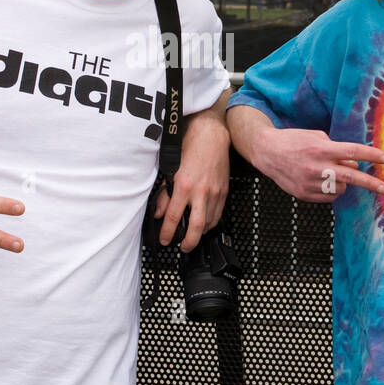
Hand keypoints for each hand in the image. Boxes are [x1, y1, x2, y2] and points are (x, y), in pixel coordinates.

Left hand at [155, 116, 229, 252]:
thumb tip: (160, 212)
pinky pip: (218, 214)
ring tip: (192, 238)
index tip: (165, 239)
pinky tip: (205, 225)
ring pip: (209, 222)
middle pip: (196, 227)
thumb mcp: (170, 169)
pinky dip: (211, 223)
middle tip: (182, 248)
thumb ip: (165, 193)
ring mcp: (214, 192)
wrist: (211, 136)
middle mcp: (200, 191)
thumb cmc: (190, 147)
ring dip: (200, 234)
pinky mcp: (223, 191)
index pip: (174, 217)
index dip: (168, 232)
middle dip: (189, 243)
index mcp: (183, 185)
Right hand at [252, 128, 383, 203]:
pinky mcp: (304, 194)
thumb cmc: (294, 141)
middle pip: (351, 176)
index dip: (371, 155)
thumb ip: (337, 151)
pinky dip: (331, 190)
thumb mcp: (316, 137)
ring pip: (340, 188)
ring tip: (330, 172)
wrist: (267, 152)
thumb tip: (355, 165)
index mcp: (320, 149)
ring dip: (342, 181)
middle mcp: (316, 167)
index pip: (352, 152)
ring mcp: (309, 183)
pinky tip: (322, 181)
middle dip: (370, 183)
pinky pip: (328, 196)